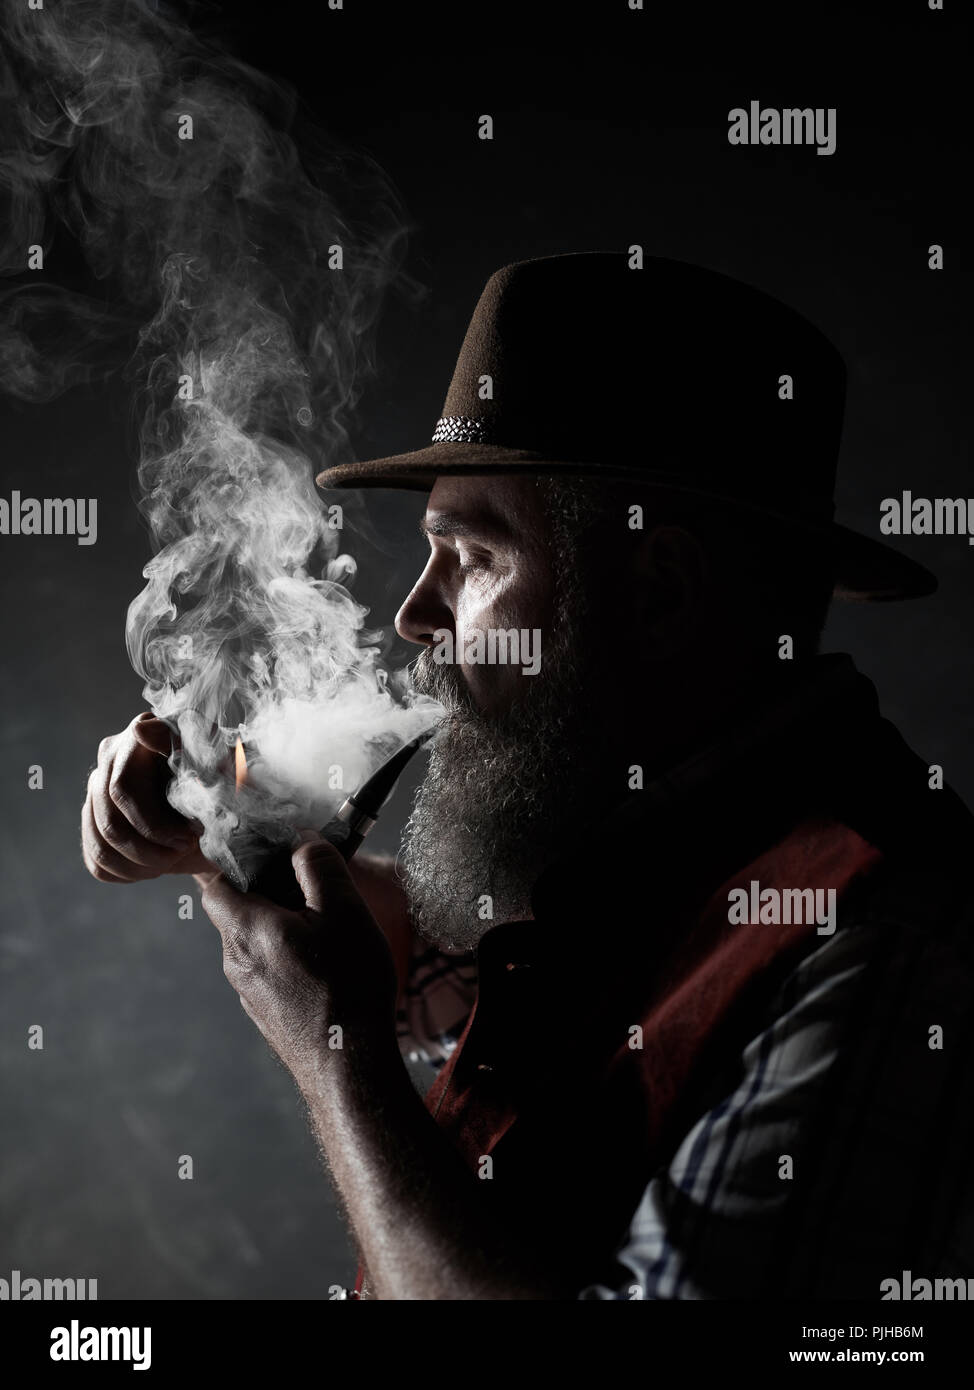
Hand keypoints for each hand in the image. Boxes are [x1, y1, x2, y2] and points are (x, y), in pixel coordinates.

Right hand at [82, 712, 211, 882]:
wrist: (224, 809)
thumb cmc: (229, 783)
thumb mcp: (227, 770)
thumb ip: (192, 751)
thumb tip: (140, 730)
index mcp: (142, 734)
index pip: (124, 790)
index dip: (155, 825)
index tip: (189, 837)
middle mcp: (112, 756)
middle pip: (110, 821)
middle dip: (151, 848)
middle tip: (186, 847)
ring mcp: (98, 787)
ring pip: (102, 844)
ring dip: (142, 863)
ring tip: (174, 857)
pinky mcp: (94, 818)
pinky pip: (96, 860)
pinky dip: (129, 873)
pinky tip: (156, 864)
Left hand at [197, 837, 399, 1093]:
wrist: (350, 1067)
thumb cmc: (347, 985)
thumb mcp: (344, 910)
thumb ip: (319, 866)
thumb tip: (303, 842)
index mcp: (245, 929)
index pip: (214, 881)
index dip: (236, 861)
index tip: (269, 854)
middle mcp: (236, 961)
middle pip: (238, 910)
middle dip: (271, 893)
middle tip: (315, 891)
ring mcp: (249, 993)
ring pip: (255, 942)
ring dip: (284, 927)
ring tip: (329, 932)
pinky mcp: (267, 1014)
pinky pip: (269, 970)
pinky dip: (289, 958)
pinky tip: (328, 968)